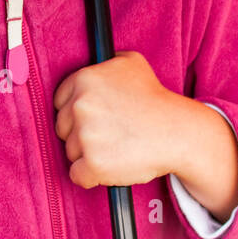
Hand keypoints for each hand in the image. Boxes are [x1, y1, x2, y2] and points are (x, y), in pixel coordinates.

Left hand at [52, 50, 184, 188]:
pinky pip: (77, 175)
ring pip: (71, 152)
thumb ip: (105, 62)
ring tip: (116, 147)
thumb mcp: (130, 62)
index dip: (75, 113)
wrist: (178, 132)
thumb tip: (92, 63)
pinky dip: (91, 176)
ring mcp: (85, 135)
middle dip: (81, 134)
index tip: (92, 119)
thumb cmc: (156, 99)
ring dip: (88, 154)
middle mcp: (80, 105)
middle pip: (63, 128)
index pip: (60, 102)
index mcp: (84, 79)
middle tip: (108, 133)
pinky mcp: (94, 163)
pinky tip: (110, 166)